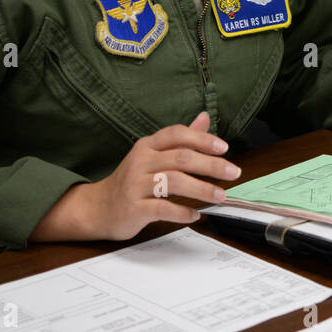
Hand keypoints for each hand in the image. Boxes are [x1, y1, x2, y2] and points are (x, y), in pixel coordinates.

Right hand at [83, 111, 240, 239]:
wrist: (98, 207)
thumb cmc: (133, 180)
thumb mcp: (153, 155)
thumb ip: (181, 139)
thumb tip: (205, 116)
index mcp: (147, 146)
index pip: (177, 134)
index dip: (202, 139)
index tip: (224, 148)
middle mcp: (141, 162)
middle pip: (181, 158)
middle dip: (211, 165)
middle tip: (233, 172)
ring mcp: (135, 185)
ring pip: (174, 182)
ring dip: (202, 189)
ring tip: (220, 196)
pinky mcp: (133, 208)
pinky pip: (162, 208)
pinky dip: (182, 212)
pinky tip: (195, 214)